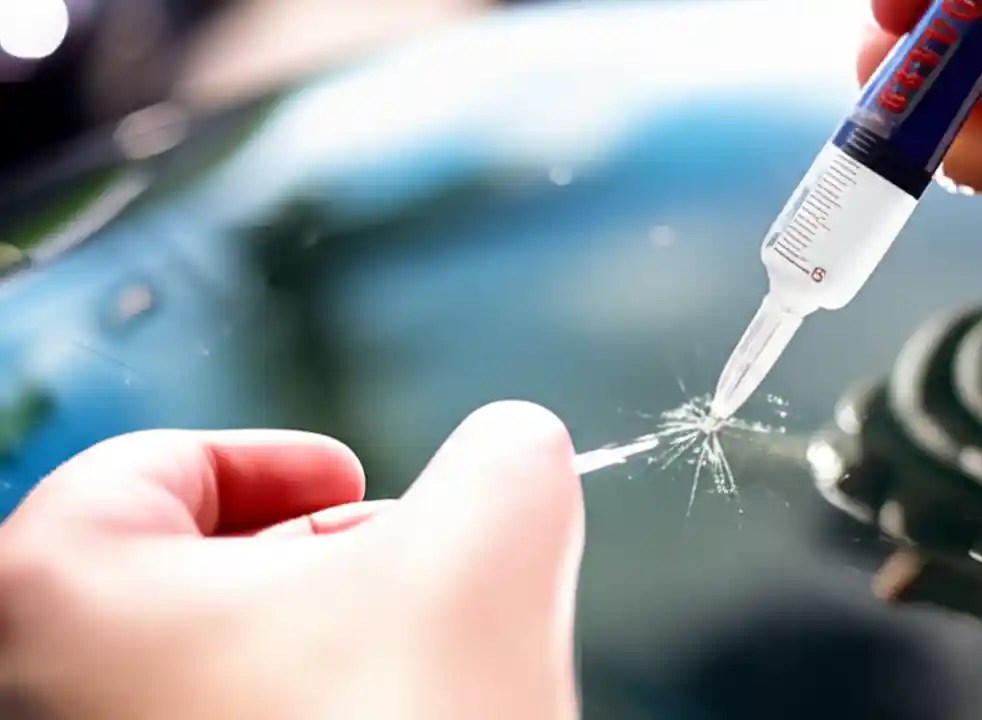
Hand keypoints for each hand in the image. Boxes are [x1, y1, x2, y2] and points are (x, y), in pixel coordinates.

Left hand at [0, 401, 583, 719]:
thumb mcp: (490, 551)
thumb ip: (508, 455)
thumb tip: (514, 445)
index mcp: (58, 596)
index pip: (157, 469)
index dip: (278, 464)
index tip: (355, 493)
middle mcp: (36, 699)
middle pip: (182, 576)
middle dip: (315, 564)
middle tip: (405, 584)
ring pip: (201, 677)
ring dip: (315, 653)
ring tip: (410, 678)